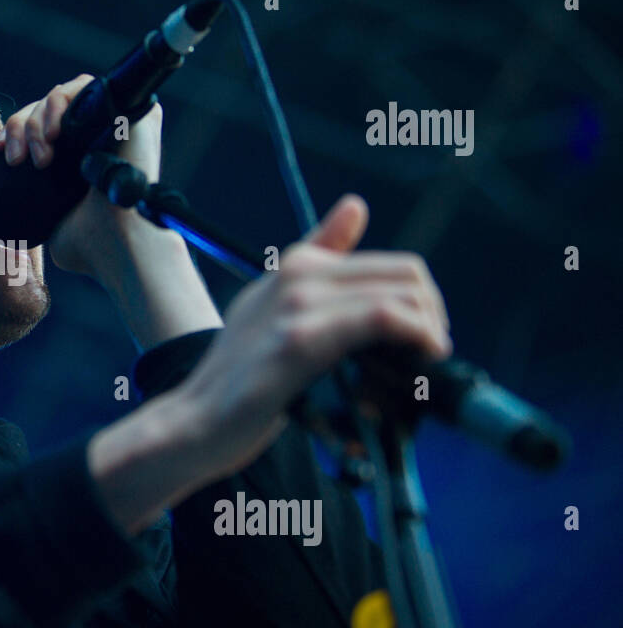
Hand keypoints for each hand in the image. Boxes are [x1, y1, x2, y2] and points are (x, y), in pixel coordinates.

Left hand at [0, 74, 162, 281]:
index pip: (39, 128)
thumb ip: (32, 213)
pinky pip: (89, 86)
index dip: (15, 133)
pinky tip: (56, 131)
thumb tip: (7, 226)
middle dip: (22, 129)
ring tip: (40, 156)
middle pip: (45, 110)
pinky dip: (65, 101)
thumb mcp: (48, 226)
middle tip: (18, 160)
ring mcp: (116, 123)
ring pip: (62, 96)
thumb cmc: (89, 246)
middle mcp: (98, 137)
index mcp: (79, 159)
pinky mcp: (134, 112)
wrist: (118, 244)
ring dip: (39, 120)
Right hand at [170, 194, 451, 483]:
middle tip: (428, 357)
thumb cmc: (238, 376)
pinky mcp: (300, 342)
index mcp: (296, 265)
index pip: (394, 267)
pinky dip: (414, 338)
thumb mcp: (272, 305)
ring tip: (425, 365)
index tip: (420, 342)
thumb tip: (355, 206)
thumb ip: (318, 258)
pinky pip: (381, 319)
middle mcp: (298, 275)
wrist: (195, 421)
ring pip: (401, 296)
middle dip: (433, 316)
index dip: (422, 304)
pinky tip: (418, 364)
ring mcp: (297, 306)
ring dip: (430, 332)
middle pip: (406, 276)